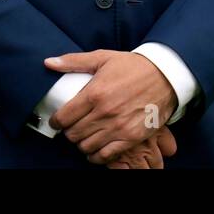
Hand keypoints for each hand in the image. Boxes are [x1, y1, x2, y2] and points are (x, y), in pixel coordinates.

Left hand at [45, 50, 176, 163]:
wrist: (165, 75)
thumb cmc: (132, 66)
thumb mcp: (102, 57)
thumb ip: (73, 61)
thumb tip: (48, 62)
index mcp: (95, 93)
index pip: (64, 117)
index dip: (56, 122)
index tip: (57, 121)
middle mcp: (105, 113)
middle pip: (74, 134)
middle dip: (69, 132)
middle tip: (71, 128)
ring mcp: (119, 127)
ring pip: (87, 147)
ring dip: (81, 144)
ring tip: (83, 137)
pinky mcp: (131, 138)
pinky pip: (106, 155)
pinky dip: (97, 156)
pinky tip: (95, 150)